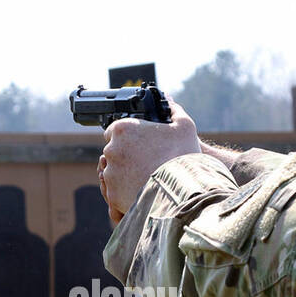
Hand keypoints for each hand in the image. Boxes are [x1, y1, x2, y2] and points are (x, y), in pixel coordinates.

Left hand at [98, 99, 198, 224]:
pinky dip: (126, 192)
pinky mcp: (113, 195)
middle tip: (146, 162)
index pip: (114, 130)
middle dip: (126, 156)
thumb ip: (174, 110)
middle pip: (113, 152)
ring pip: (114, 173)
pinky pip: (116, 192)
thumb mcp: (184, 126)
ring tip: (147, 178)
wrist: (184, 192)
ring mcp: (110, 174)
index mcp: (124, 129)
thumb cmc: (183, 157)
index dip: (128, 137)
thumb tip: (169, 101)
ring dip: (126, 175)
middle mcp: (111, 150)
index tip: (139, 144)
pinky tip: (143, 190)